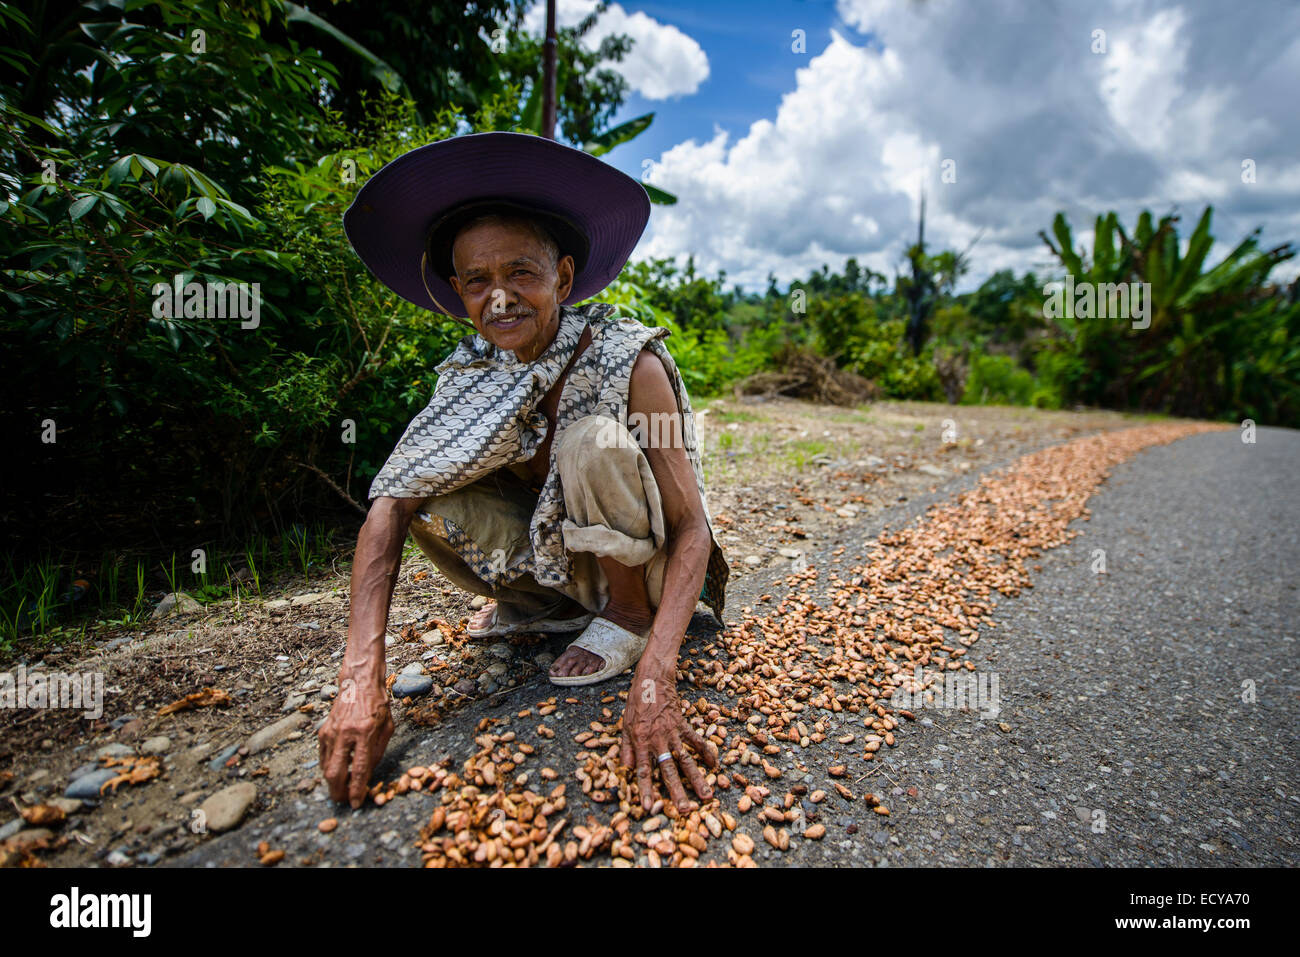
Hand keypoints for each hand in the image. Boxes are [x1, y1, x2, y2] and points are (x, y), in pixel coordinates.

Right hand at [318, 676, 393, 808]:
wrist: (358, 683)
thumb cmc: (377, 705)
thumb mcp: (387, 728)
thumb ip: (378, 753)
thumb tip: (367, 776)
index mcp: (365, 733)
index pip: (359, 769)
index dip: (357, 790)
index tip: (356, 803)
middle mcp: (345, 734)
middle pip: (335, 773)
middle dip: (338, 792)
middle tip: (344, 801)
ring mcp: (331, 732)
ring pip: (326, 767)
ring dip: (333, 782)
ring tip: (342, 788)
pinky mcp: (323, 731)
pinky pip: (324, 757)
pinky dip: (329, 767)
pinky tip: (338, 770)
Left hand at [620, 666, 717, 813]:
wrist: (652, 679)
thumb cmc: (636, 702)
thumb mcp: (625, 725)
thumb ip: (625, 748)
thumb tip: (625, 769)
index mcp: (641, 741)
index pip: (643, 771)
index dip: (646, 790)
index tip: (649, 807)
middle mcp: (657, 740)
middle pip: (668, 770)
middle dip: (677, 792)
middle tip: (685, 810)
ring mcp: (672, 733)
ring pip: (686, 760)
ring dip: (697, 779)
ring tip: (706, 795)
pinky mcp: (683, 725)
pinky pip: (696, 741)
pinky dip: (706, 752)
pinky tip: (715, 765)